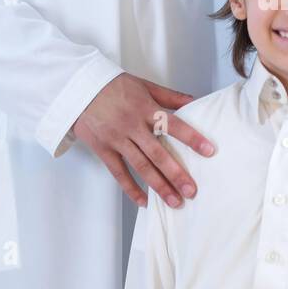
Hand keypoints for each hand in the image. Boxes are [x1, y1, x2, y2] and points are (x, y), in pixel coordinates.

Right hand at [72, 73, 215, 208]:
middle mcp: (132, 126)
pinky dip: (131, 189)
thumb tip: (196, 100)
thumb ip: (170, 96)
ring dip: (159, 186)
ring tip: (175, 201)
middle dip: (176, 173)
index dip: (192, 138)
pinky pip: (119, 173)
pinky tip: (145, 202)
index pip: (173, 125)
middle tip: (192, 191)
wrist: (78, 89)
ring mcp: (116, 140)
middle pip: (157, 153)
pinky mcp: (104, 150)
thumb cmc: (114, 86)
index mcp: (145, 108)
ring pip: (140, 167)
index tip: (209, 151)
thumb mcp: (144, 85)